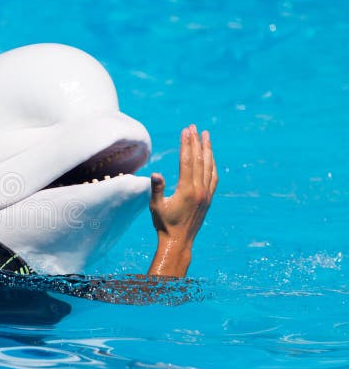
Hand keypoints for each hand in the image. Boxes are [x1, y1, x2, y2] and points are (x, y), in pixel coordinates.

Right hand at [147, 125, 216, 276]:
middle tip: (194, 127)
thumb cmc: (164, 224)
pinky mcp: (208, 199)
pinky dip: (212, 164)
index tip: (185, 130)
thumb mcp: (156, 207)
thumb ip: (157, 189)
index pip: (188, 161)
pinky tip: (211, 157)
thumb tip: (156, 174)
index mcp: (187, 190)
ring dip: (208, 149)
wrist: (179, 242)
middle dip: (196, 142)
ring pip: (209, 166)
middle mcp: (200, 190)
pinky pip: (213, 177)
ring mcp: (206, 194)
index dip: (186, 144)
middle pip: (200, 160)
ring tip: (206, 135)